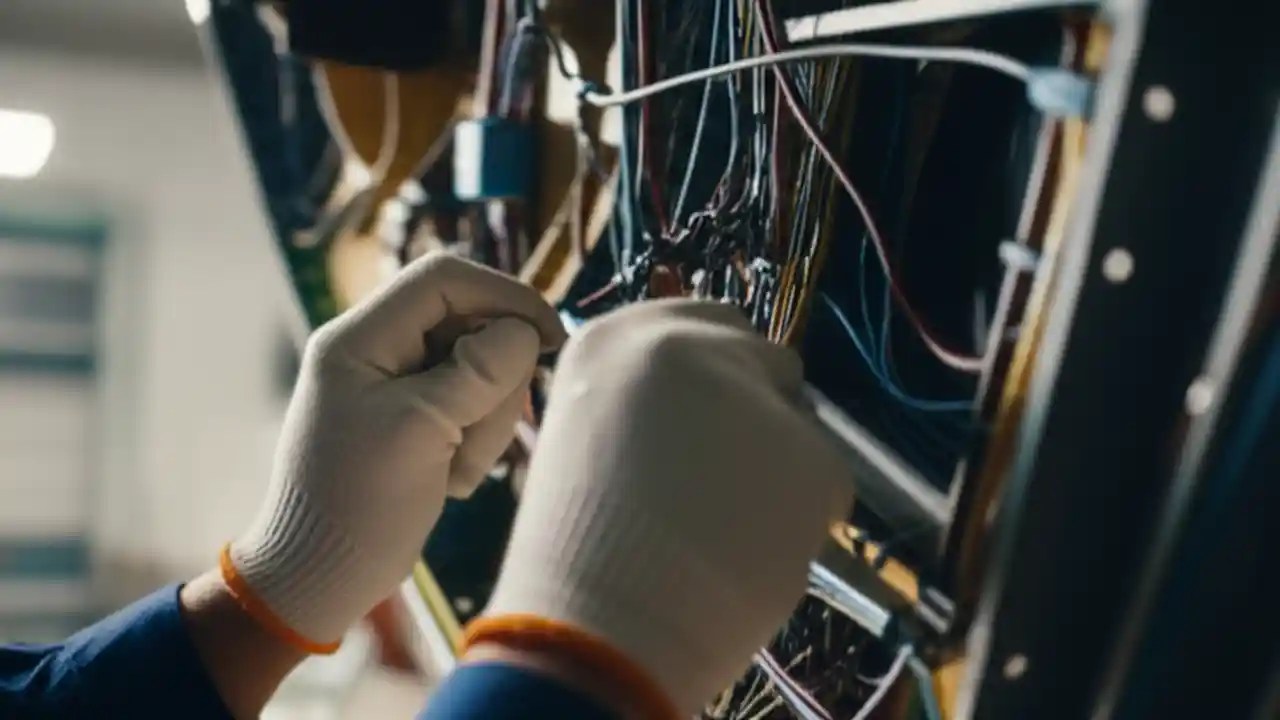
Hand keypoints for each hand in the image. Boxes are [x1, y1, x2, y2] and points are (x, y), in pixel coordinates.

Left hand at [226, 252, 565, 648]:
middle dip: (494, 382)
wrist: (322, 575)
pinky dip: (476, 440)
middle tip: (479, 438)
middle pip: (471, 325)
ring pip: (481, 368)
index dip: (505, 296)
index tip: (549, 337)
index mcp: (359, 338)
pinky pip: (472, 405)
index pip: (445, 279)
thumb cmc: (357, 504)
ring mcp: (398, 385)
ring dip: (485, 421)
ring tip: (454, 471)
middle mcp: (376, 349)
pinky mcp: (417, 418)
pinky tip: (448, 479)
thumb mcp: (422, 430)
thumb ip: (478, 372)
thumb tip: (525, 332)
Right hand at [471, 299, 848, 716]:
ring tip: (725, 525)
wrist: (597, 621)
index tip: (705, 416)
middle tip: (729, 473)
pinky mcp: (812, 453)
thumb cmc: (577, 549)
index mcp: (617, 339)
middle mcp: (690, 345)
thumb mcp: (587, 437)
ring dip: (781, 459)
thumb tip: (706, 410)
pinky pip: (827, 481)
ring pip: (799, 417)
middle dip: (758, 401)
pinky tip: (750, 551)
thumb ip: (645, 403)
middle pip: (760, 352)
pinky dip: (804, 518)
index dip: (711, 373)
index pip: (699, 321)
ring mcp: (756, 394)